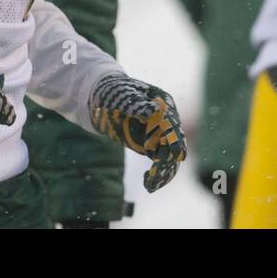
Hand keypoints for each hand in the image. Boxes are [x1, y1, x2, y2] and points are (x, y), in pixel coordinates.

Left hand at [89, 73, 186, 191]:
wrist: (102, 99)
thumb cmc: (114, 91)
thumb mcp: (124, 95)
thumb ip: (138, 104)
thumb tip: (154, 111)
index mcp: (164, 103)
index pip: (172, 123)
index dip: (172, 138)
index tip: (171, 153)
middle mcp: (166, 120)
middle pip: (174, 142)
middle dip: (168, 159)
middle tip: (157, 174)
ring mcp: (159, 133)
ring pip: (169, 155)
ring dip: (163, 172)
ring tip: (151, 185)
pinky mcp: (150, 145)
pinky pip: (159, 162)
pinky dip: (157, 174)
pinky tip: (149, 184)